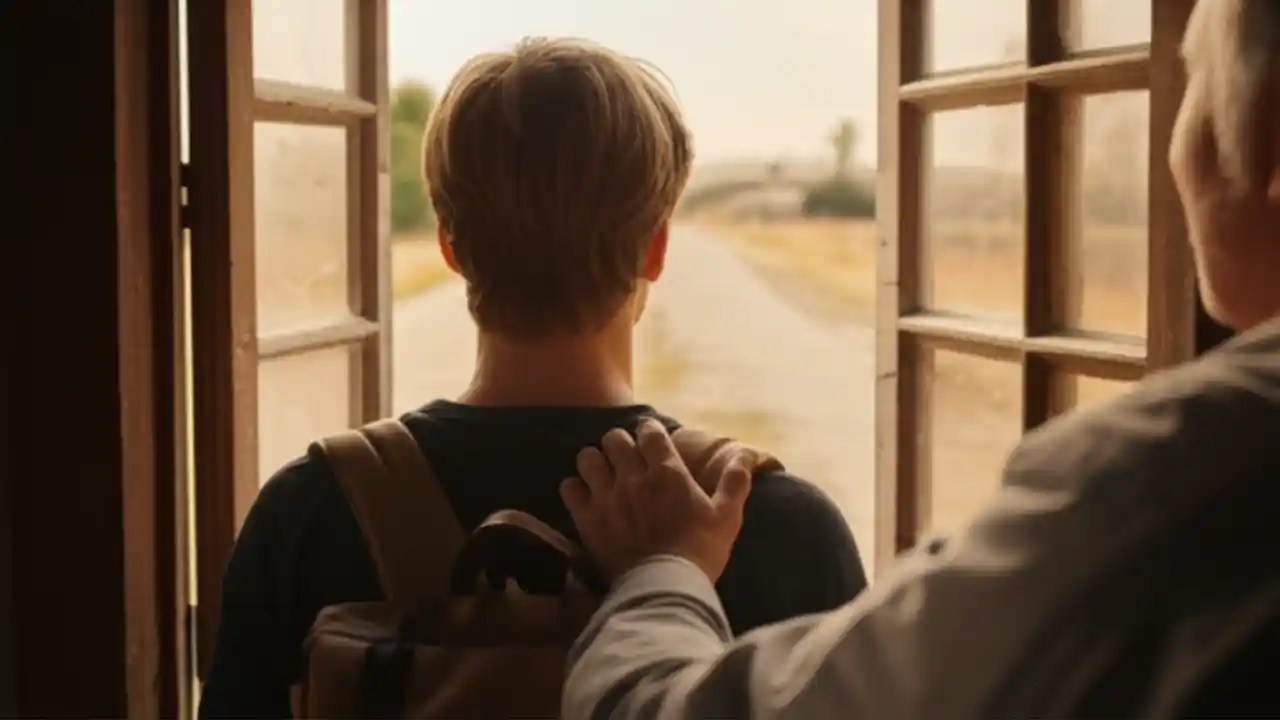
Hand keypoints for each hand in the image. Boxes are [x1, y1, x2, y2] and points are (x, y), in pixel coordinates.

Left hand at [560, 419, 752, 583]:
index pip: (650, 432)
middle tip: (625, 457)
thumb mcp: (727, 516)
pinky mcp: (587, 519)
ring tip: (602, 472)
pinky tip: (585, 497)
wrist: (665, 588)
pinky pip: (569, 488)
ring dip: (595, 461)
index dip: (649, 430)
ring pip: (588, 458)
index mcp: (668, 472)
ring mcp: (607, 497)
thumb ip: (735, 482)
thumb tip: (747, 455)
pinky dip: (575, 489)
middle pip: (614, 439)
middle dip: (619, 443)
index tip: (650, 437)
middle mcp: (634, 478)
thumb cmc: (701, 552)